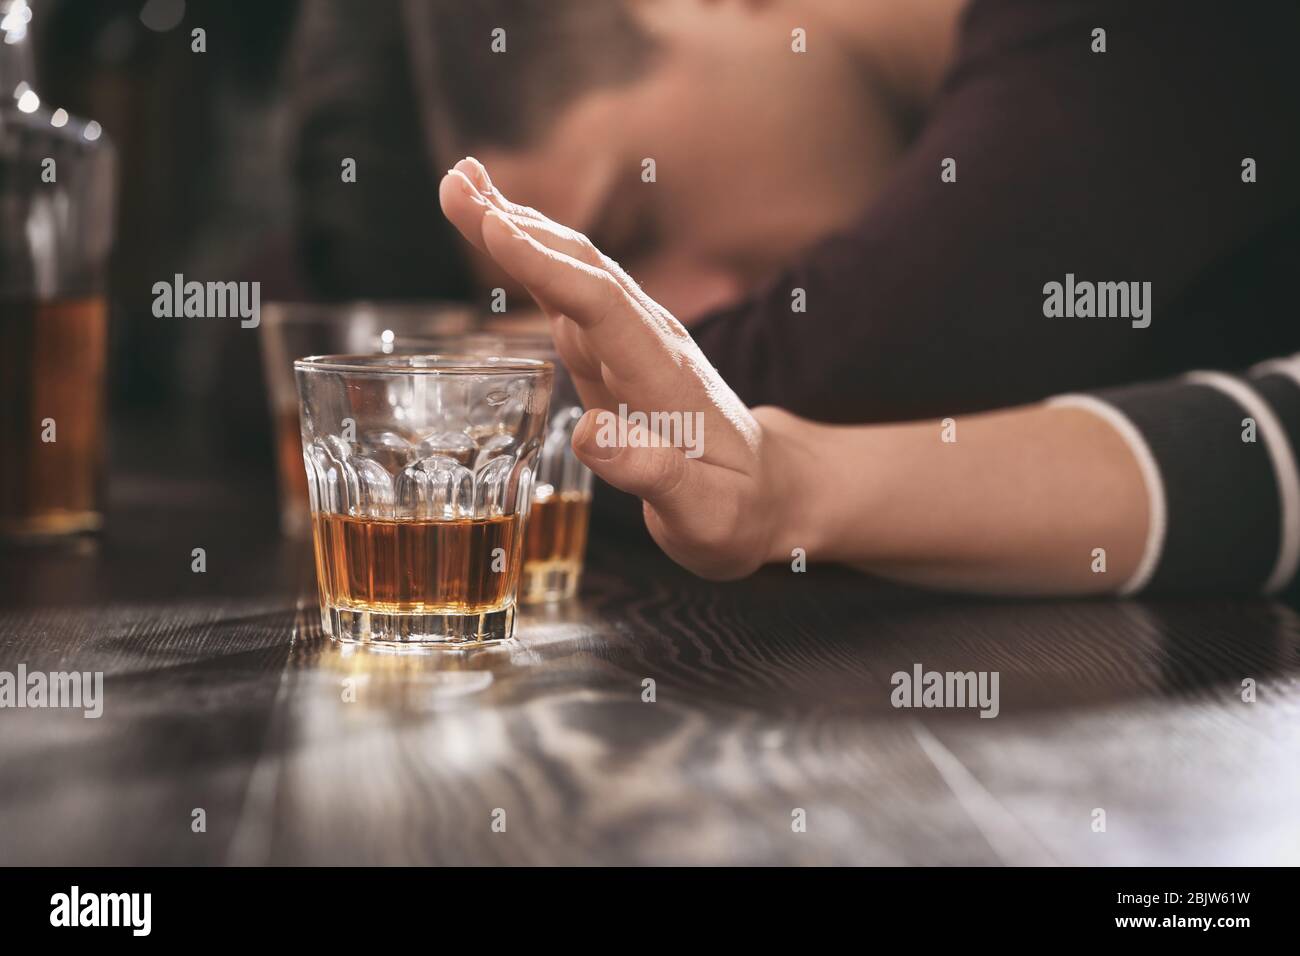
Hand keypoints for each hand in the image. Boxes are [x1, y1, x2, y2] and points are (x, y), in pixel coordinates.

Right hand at [439, 157, 797, 579]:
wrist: (769, 491)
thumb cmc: (734, 510)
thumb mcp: (704, 512)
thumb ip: (653, 472)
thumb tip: (586, 433)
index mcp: (665, 377)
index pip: (600, 305)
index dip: (544, 266)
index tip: (494, 228)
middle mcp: (648, 343)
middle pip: (581, 270)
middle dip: (516, 226)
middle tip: (453, 183)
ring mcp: (632, 341)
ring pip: (571, 271)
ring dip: (516, 227)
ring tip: (459, 185)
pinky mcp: (616, 350)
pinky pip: (568, 293)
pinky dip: (529, 258)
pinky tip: (499, 230)